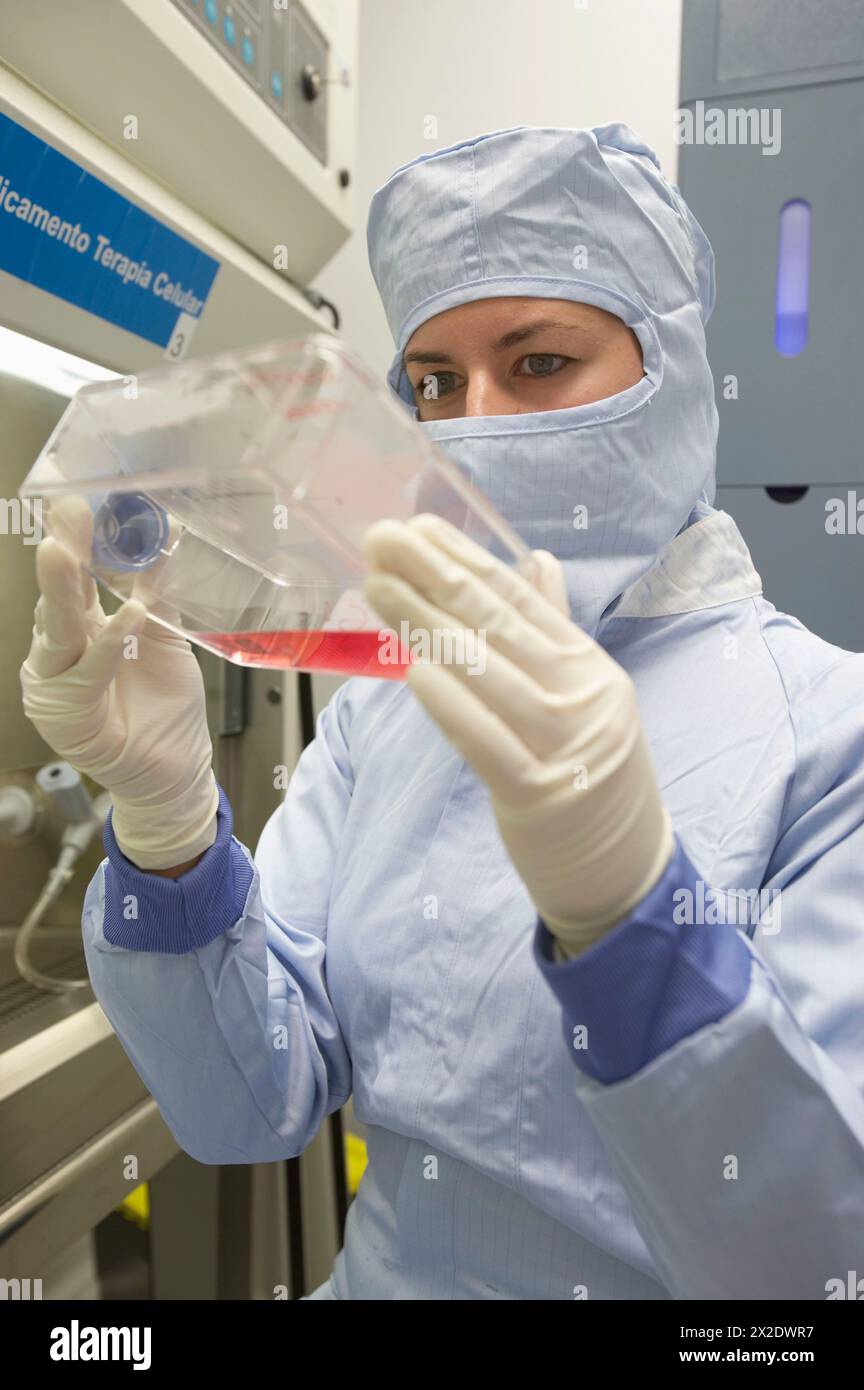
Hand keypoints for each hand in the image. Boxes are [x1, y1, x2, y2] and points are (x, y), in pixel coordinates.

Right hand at [20, 504, 218, 869]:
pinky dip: (107, 645)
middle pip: (59, 599)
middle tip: (64, 515)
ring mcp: (56, 687)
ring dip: (64, 592)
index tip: (83, 503)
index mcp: (80, 632)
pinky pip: (88, 673)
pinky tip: (125, 617)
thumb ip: (160, 593)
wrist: (176, 773)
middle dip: (61, 556)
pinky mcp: (67, 719)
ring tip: (67, 553)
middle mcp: (61, 655)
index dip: (79, 543)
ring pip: (60, 632)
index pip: (73, 580)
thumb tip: (166, 534)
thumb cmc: (165, 711)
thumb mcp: (166, 639)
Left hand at [363, 513, 673, 957]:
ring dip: (426, 625)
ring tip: (377, 586)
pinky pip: (489, 743)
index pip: (522, 601)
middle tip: (382, 538)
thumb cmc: (591, 782)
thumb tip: (535, 561)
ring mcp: (568, 745)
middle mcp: (585, 696)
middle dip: (434, 576)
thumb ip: (554, 632)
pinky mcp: (543, 796)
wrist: (629, 876)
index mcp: (591, 668)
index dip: (467, 560)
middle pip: (499, 626)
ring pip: (488, 674)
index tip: (418, 528)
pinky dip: (451, 705)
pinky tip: (412, 670)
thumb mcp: (584, 699)